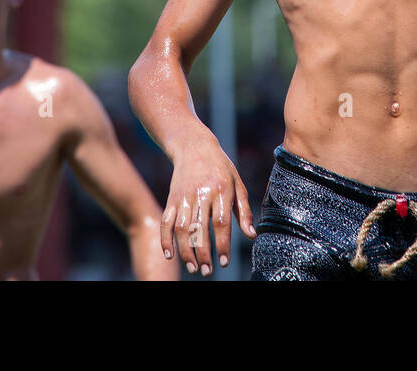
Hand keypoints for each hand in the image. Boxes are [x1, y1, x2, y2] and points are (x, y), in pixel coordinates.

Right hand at [161, 137, 255, 276]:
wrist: (194, 145)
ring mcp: (184, 197)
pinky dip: (165, 239)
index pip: (221, 222)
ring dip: (185, 251)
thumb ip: (244, 210)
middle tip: (207, 271)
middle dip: (203, 253)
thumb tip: (252, 235)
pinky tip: (170, 255)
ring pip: (182, 228)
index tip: (224, 262)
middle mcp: (201, 194)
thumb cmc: (221, 167)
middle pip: (200, 229)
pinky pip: (166, 222)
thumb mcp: (237, 183)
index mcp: (221, 189)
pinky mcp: (171, 198)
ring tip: (193, 268)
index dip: (222, 244)